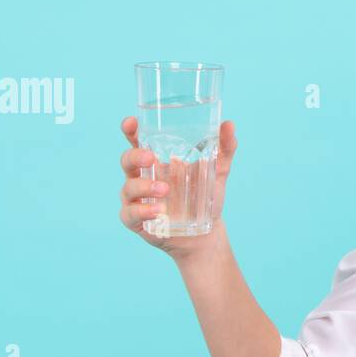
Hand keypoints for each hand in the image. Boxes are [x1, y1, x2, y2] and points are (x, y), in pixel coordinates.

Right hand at [118, 116, 237, 259]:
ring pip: (129, 187)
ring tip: (165, 190)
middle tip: (152, 158)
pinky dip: (143, 211)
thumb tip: (229, 124)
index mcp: (155, 161)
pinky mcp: (136, 220)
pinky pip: (130, 214)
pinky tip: (158, 212)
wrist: (205, 233)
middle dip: (135, 156)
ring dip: (144, 186)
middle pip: (127, 160)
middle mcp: (141, 177)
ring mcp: (136, 199)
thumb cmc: (205, 197)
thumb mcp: (218, 171)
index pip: (136, 141)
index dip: (130, 130)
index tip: (131, 122)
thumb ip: (224, 148)